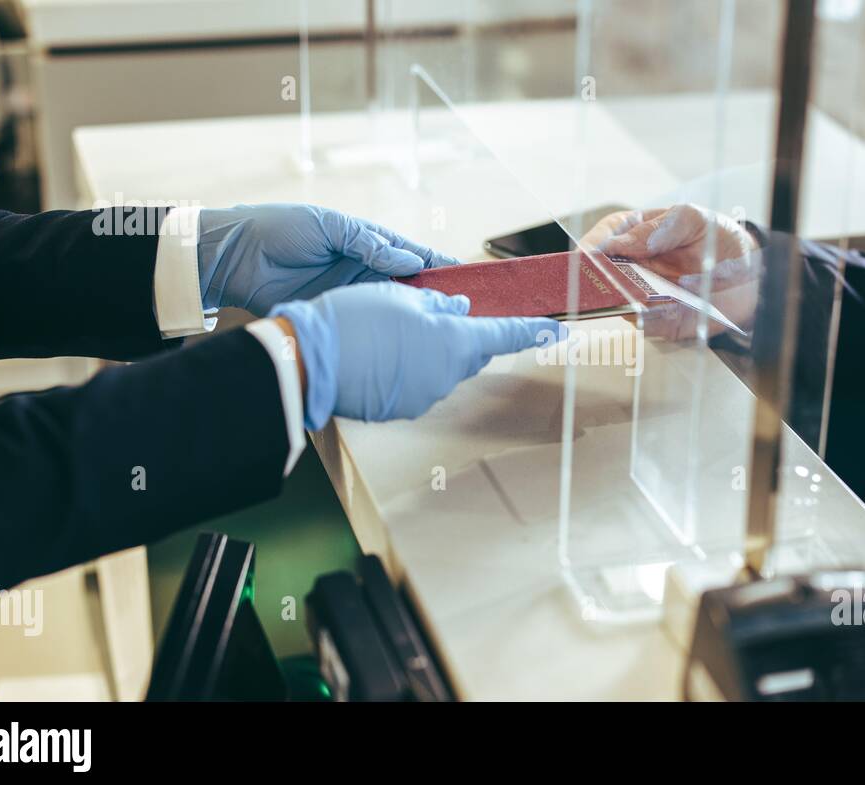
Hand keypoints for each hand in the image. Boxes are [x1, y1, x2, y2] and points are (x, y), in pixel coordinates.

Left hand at [198, 203, 459, 314]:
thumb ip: (368, 243)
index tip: (469, 278)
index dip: (441, 265)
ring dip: (417, 318)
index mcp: (368, 241)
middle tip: (467, 312)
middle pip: (411, 285)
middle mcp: (365, 269)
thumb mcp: (329, 227)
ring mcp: (352, 293)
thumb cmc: (281, 229)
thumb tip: (408, 259)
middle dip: (437, 297)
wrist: (235, 257)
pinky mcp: (336, 314)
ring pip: (394, 307)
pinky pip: (368, 323)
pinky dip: (388, 332)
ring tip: (444, 330)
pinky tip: (407, 342)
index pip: (414, 253)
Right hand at [271, 282, 560, 426]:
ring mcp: (425, 396)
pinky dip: (410, 368)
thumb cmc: (355, 320)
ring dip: (431, 351)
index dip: (532, 331)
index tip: (556, 330)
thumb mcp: (400, 296)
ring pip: (442, 368)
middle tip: (437, 315)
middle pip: (471, 353)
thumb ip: (438, 304)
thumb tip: (460, 310)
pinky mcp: (401, 408)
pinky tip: (383, 354)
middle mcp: (447, 375)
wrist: (308, 361)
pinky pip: (418, 383)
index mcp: (455, 342)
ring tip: (394, 332)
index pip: (505, 336)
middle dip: (464, 335)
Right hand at [585, 204, 760, 339]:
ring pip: (618, 303)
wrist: (749, 272)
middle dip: (596, 281)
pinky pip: (646, 325)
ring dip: (620, 303)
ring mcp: (642, 294)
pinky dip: (649, 321)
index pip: (603, 238)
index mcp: (634, 233)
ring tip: (628, 299)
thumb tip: (630, 242)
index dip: (591, 248)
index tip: (588, 256)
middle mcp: (632, 266)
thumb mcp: (694, 219)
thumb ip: (665, 227)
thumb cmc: (716, 238)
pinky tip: (656, 313)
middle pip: (601, 275)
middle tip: (599, 283)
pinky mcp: (658, 319)